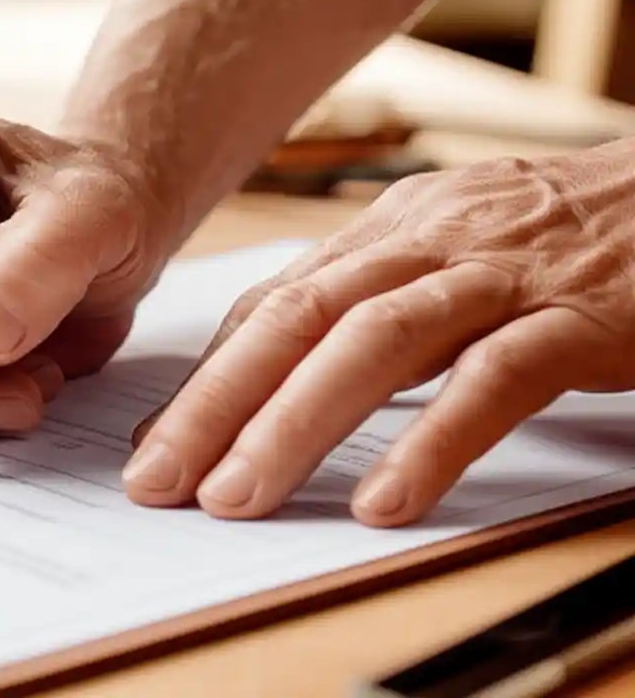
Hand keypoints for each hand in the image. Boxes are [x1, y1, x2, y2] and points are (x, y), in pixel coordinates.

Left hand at [126, 142, 634, 526]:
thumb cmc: (555, 234)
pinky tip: (382, 500)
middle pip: (298, 319)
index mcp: (387, 234)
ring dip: (292, 423)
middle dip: (216, 404)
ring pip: (374, 343)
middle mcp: (427, 246)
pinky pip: (494, 381)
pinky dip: (430, 440)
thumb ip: (366, 302)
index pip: (275, 305)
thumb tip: (273, 373)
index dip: (209, 378)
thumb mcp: (442, 252)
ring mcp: (499, 279)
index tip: (157, 443)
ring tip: (236, 496)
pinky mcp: (577, 319)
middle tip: (158, 481)